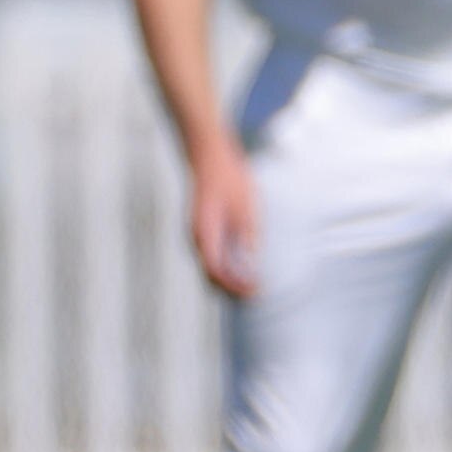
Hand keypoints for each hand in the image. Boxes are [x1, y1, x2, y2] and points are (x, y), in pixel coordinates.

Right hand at [186, 142, 260, 300]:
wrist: (209, 157)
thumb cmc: (227, 177)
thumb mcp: (245, 205)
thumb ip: (247, 233)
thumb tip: (251, 259)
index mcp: (204, 232)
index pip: (215, 271)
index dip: (234, 286)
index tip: (254, 291)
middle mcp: (196, 238)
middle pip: (211, 275)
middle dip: (232, 290)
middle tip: (255, 295)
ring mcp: (198, 235)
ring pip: (211, 268)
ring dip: (230, 281)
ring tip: (253, 286)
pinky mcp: (204, 231)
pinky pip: (213, 256)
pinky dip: (227, 268)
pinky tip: (245, 268)